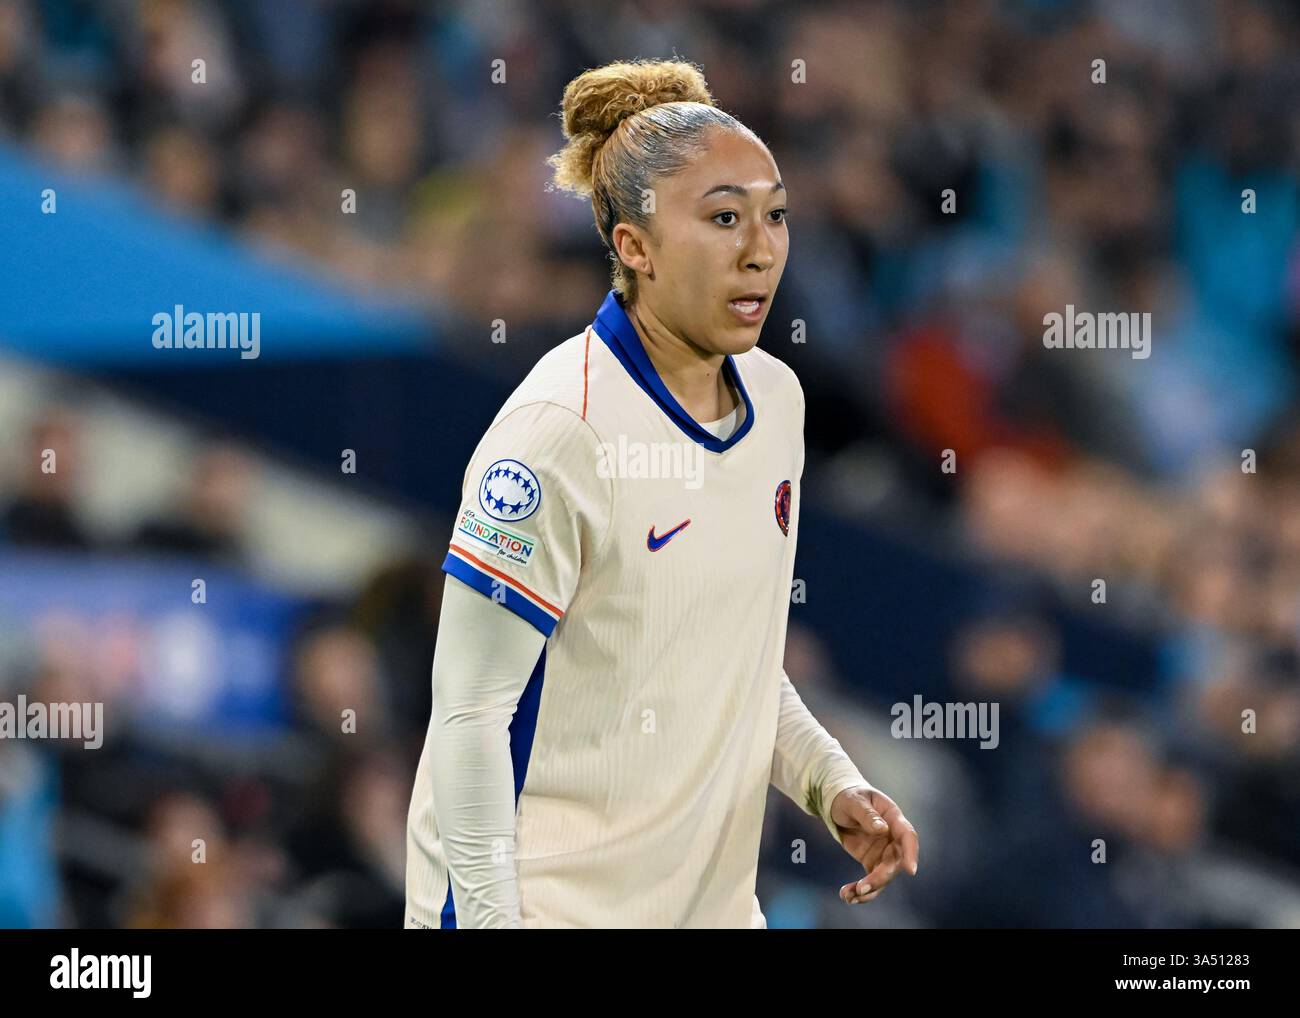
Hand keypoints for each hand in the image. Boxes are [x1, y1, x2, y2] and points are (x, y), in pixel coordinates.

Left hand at [829, 785, 918, 904]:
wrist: (838, 804)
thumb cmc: (849, 797)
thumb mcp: (854, 800)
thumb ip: (867, 814)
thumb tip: (881, 829)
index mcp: (893, 819)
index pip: (908, 836)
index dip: (911, 853)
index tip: (911, 871)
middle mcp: (893, 839)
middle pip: (894, 863)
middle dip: (880, 878)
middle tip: (862, 888)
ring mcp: (883, 853)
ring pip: (883, 877)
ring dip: (869, 890)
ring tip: (848, 896)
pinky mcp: (871, 862)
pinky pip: (871, 881)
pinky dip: (860, 891)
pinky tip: (846, 896)